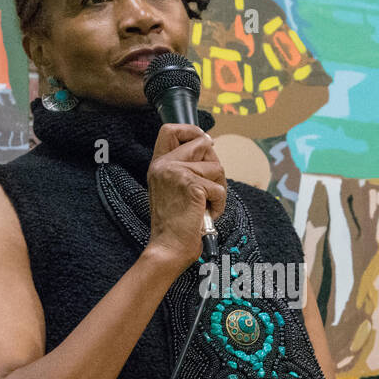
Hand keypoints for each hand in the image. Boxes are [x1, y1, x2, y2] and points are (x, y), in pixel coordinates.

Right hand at [144, 123, 225, 270]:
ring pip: (216, 167)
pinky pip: (220, 187)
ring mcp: (177, 173)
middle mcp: (164, 165)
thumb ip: (184, 167)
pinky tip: (205, 214)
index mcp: (158, 165)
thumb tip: (209, 146)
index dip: (192, 130)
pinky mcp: (192, 185)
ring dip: (218, 188)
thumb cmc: (174, 224)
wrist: (168, 247)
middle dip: (214, 164)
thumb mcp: (172, 189)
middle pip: (202, 143)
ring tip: (204, 205)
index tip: (205, 141)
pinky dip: (219, 204)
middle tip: (208, 187)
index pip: (171, 130)